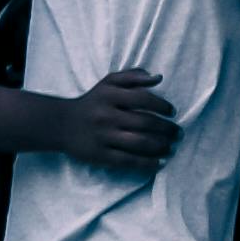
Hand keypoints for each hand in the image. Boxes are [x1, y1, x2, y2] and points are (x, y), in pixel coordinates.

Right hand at [54, 74, 178, 171]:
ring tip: (171, 148)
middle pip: (145, 123)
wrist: (61, 124)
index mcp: (109, 96)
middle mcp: (106, 116)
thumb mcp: (108, 83)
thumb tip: (159, 78)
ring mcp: (103, 137)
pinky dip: (147, 163)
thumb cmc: (92, 101)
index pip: (143, 99)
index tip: (172, 112)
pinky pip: (128, 161)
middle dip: (167, 129)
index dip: (162, 106)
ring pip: (139, 143)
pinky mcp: (100, 155)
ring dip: (161, 147)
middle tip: (178, 133)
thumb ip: (133, 77)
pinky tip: (159, 163)